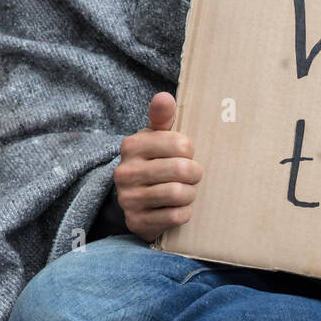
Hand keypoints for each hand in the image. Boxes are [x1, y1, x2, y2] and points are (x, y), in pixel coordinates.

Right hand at [113, 92, 202, 241]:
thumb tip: (164, 97)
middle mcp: (125, 172)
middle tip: (193, 175)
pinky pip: (175, 217)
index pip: (180, 144)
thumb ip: (162, 116)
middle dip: (195, 173)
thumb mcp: (156, 136)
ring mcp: (128, 199)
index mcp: (132, 146)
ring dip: (191, 194)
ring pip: (179, 194)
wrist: (136, 199)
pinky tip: (180, 208)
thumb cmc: (154, 161)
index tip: (186, 154)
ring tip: (187, 191)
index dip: (190, 150)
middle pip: (181, 169)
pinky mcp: (136, 222)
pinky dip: (185, 213)